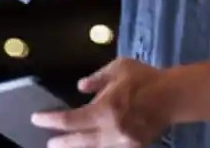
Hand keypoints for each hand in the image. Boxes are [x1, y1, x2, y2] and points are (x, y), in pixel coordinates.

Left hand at [31, 58, 175, 147]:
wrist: (172, 97)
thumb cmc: (144, 79)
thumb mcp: (119, 68)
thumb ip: (98, 78)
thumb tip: (81, 87)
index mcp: (105, 109)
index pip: (69, 120)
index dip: (50, 120)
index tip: (37, 118)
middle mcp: (111, 130)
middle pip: (79, 141)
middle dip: (62, 142)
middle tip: (50, 142)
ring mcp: (122, 142)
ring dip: (79, 147)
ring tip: (67, 145)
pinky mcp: (132, 147)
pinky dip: (98, 147)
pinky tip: (92, 145)